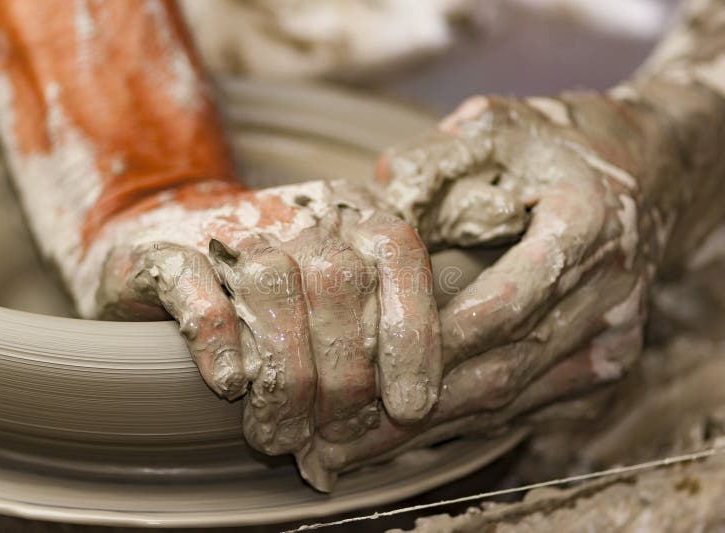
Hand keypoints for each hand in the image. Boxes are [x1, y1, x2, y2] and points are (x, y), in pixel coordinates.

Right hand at [92, 180, 441, 485]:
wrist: (173, 235)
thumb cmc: (281, 287)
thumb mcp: (344, 296)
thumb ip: (380, 333)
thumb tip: (409, 413)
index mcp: (353, 215)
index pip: (400, 253)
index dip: (414, 333)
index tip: (409, 405)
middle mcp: (298, 212)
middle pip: (340, 284)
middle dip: (344, 379)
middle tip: (334, 436)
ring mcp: (232, 227)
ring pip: (273, 288)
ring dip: (284, 377)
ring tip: (281, 433)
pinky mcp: (169, 250)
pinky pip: (200, 290)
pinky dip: (219, 343)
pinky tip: (231, 386)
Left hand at [298, 93, 665, 479]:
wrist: (652, 168)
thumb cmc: (564, 143)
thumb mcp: (502, 125)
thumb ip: (439, 156)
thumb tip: (377, 190)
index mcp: (585, 227)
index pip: (504, 303)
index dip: (435, 341)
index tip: (366, 365)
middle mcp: (608, 290)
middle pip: (506, 365)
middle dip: (420, 404)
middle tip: (342, 431)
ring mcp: (613, 333)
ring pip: (517, 395)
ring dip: (437, 424)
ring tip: (360, 445)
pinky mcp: (607, 359)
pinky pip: (533, 400)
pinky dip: (472, 417)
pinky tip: (416, 431)